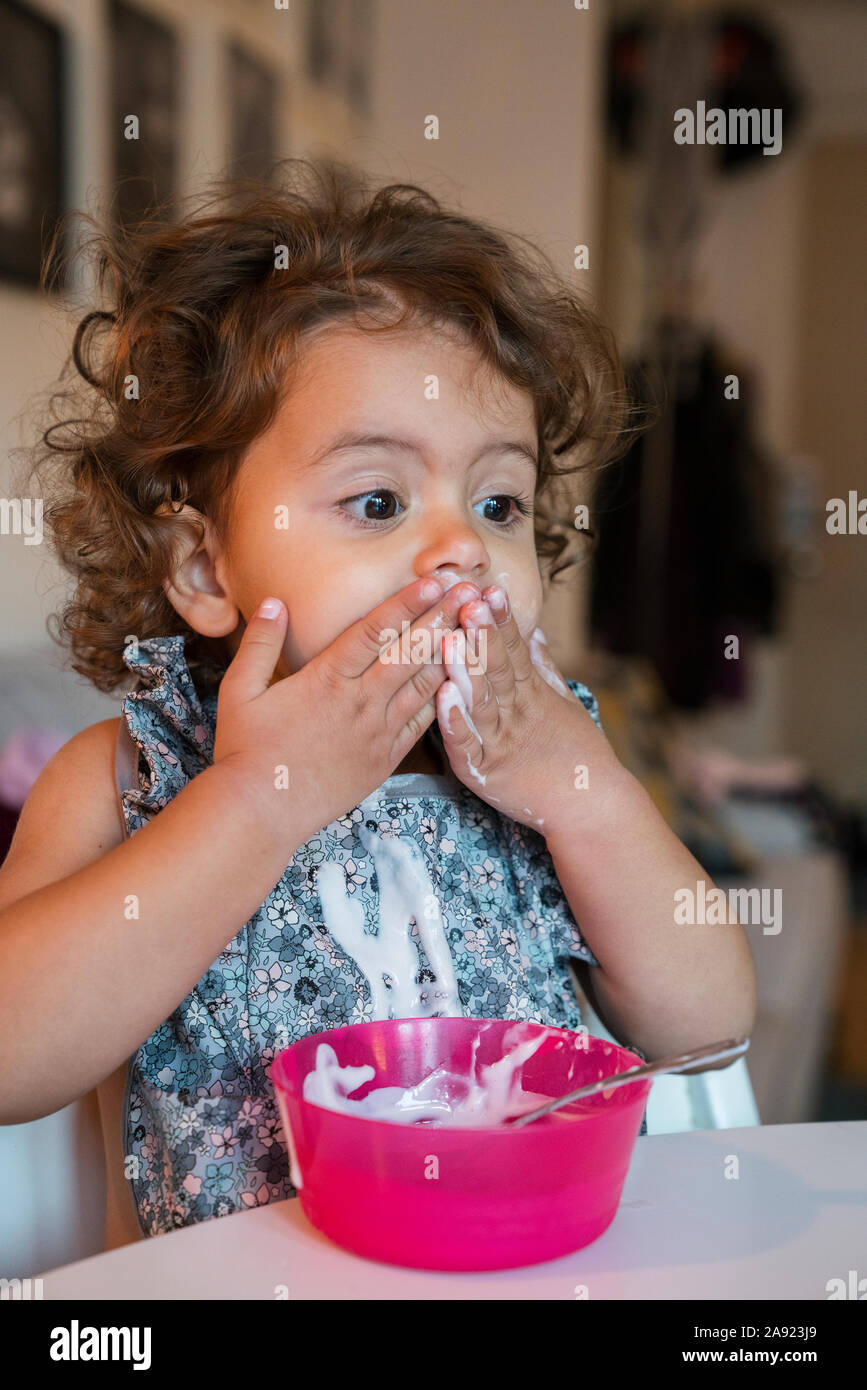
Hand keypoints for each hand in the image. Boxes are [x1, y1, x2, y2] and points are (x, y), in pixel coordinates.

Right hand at [214, 576, 479, 842]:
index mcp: (327, 678)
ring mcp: (377, 731)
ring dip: (451, 652)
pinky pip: (422, 724)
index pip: (376, 631)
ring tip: (475, 627)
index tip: (433, 581)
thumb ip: (261, 643)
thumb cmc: (245, 750)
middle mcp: (360, 701)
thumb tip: (273, 602)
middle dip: (442, 617)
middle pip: (410, 651)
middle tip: (470, 590)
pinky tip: (460, 681)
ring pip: (424, 684)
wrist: (262, 811)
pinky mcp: (385, 758)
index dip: (407, 603)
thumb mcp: (240, 690)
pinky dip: (444, 699)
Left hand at [434, 585, 611, 831]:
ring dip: (464, 669)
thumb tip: (535, 631)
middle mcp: (516, 714)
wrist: (590, 807)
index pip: (516, 651)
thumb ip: (543, 668)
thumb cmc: (577, 754)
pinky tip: (443, 697)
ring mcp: (500, 742)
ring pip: (480, 700)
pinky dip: (455, 722)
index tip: (493, 589)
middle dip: (482, 634)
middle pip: (497, 669)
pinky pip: (467, 744)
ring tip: (451, 638)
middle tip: (468, 600)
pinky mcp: (485, 771)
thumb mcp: (565, 704)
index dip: (503, 621)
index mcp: (531, 695)